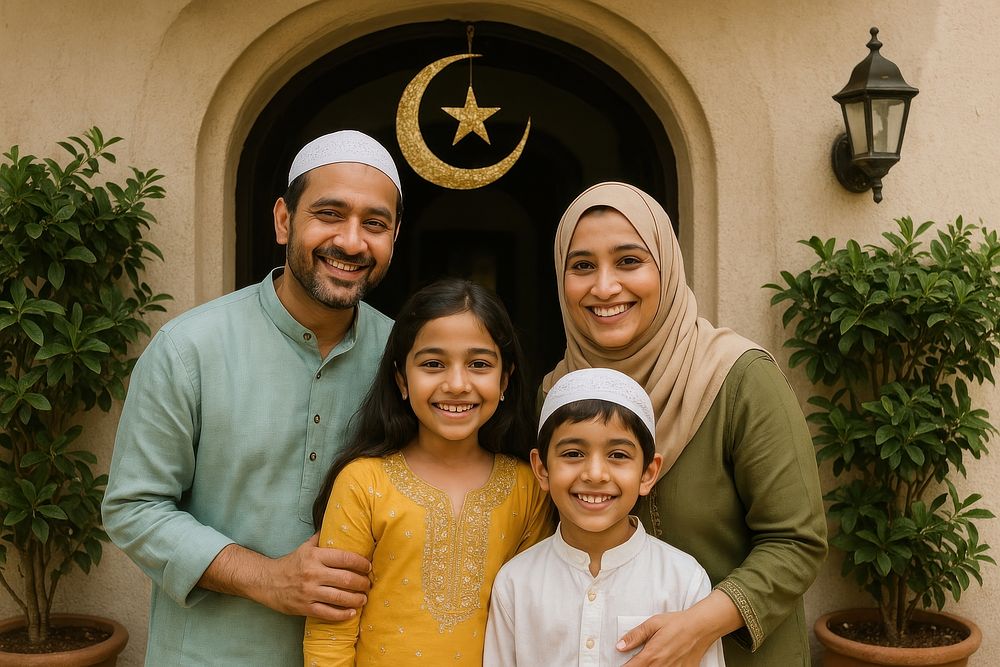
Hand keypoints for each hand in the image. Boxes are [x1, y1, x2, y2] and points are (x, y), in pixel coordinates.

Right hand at [199, 534, 371, 621]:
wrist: (266, 581)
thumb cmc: (291, 563)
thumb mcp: (306, 547)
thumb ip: (322, 538)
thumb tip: (337, 522)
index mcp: (315, 556)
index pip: (345, 558)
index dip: (361, 563)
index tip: (369, 566)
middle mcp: (313, 573)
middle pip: (346, 579)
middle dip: (362, 582)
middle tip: (369, 584)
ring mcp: (309, 592)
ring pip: (340, 597)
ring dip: (356, 599)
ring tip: (364, 598)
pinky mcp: (304, 607)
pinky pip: (328, 613)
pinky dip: (342, 614)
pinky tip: (352, 612)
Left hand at [618, 610, 709, 666]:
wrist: (701, 627)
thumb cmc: (678, 623)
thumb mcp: (653, 624)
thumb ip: (635, 636)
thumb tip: (620, 646)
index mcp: (651, 655)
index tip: (622, 666)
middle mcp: (661, 666)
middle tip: (638, 660)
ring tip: (652, 660)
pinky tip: (663, 662)